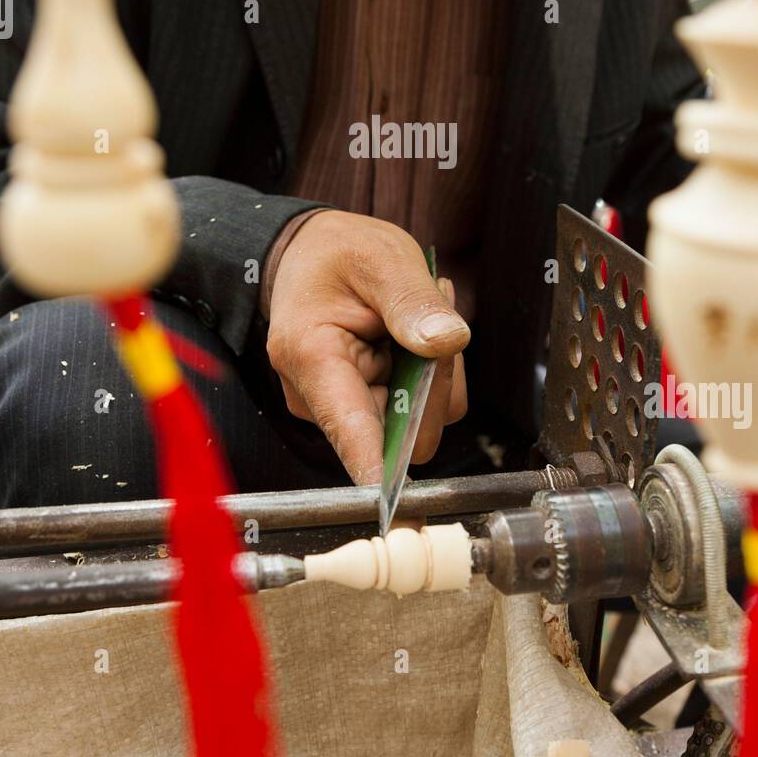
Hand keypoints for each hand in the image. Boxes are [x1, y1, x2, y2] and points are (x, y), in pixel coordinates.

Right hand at [266, 210, 468, 483]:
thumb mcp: (381, 258)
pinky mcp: (363, 406)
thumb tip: (447, 343)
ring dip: (434, 371)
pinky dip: (428, 372)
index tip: (396, 503)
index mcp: (311, 357)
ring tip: (419, 314)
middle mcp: (319, 395)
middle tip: (434, 318)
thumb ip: (412, 301)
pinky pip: (416, 408)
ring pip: (417, 421)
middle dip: (435, 380)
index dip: (377, 466)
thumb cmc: (336, 253)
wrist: (311, 253)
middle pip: (402, 431)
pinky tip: (414, 331)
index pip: (349, 430)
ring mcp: (341, 406)